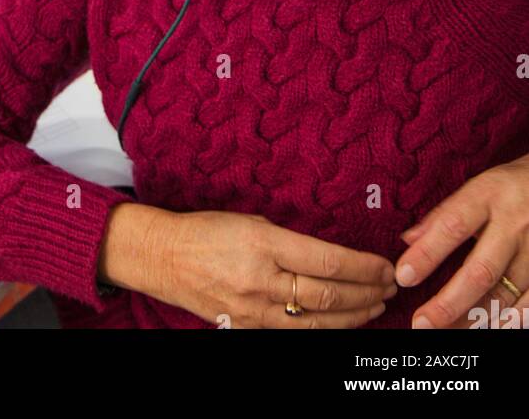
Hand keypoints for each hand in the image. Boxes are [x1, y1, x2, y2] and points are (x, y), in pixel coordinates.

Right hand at [162, 210, 396, 327]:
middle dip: (367, 293)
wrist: (166, 257)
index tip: (386, 265)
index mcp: (264, 245)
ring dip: (354, 316)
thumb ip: (291, 239)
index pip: (329, 263)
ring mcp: (255, 311)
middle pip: (329, 295)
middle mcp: (262, 281)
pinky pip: (296, 334)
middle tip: (390, 287)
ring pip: (318, 322)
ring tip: (376, 306)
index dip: (365, 267)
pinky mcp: (248, 329)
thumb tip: (334, 254)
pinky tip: (343, 322)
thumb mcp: (252, 221)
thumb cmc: (208, 230)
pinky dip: (325, 329)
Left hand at [396, 154, 528, 328]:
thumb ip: (444, 213)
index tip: (403, 276)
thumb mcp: (477, 185)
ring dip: (474, 319)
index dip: (427, 253)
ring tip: (448, 333)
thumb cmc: (510, 185)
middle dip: (449, 302)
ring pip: (505, 294)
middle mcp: (514, 224)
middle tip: (421, 323)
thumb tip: (407, 240)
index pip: (452, 226)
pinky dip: (509, 320)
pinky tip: (487, 329)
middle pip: (481, 270)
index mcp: (489, 195)